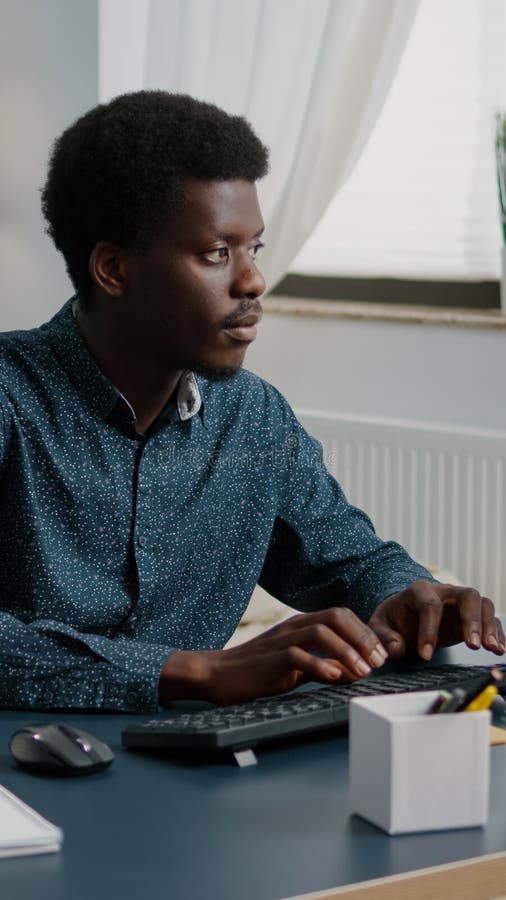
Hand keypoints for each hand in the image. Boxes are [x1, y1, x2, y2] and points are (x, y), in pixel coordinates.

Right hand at [159, 608, 388, 705]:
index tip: (381, 654)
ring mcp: (280, 640)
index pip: (341, 615)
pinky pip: (298, 655)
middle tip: (378, 661)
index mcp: (300, 624)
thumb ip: (324, 665)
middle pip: (336, 616)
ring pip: (321, 632)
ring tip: (362, 671)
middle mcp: (293, 626)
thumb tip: (355, 672)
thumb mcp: (296, 667)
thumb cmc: (258, 672)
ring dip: (346, 651)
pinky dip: (319, 665)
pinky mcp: (269, 658)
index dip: (364, 632)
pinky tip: (334, 677)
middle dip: (362, 637)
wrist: (217, 675)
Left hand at [368, 580, 505, 660]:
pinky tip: (498, 648)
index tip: (425, 655)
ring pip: (483, 604)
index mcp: (419, 591)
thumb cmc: (393, 618)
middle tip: (473, 645)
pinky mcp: (471, 616)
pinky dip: (496, 632)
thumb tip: (397, 649)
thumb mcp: (379, 625)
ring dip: (489, 626)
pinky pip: (489, 618)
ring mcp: (460, 602)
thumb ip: (383, 636)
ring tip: (491, 648)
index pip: (430, 606)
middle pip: (467, 596)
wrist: (404, 615)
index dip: (429, 630)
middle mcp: (444, 592)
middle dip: (472, 620)